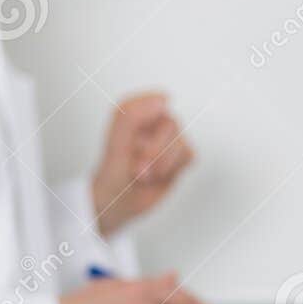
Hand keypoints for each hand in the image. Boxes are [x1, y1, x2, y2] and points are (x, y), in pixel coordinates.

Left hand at [91, 92, 194, 236]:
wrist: (118, 204)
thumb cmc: (112, 174)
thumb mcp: (116, 144)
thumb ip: (132, 116)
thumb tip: (164, 99)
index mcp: (136, 113)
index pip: (154, 102)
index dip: (147, 124)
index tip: (135, 142)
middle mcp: (154, 123)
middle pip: (171, 124)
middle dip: (155, 150)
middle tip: (139, 167)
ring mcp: (169, 140)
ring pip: (182, 142)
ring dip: (163, 163)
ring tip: (145, 174)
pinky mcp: (181, 157)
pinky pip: (190, 155)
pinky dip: (174, 169)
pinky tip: (159, 175)